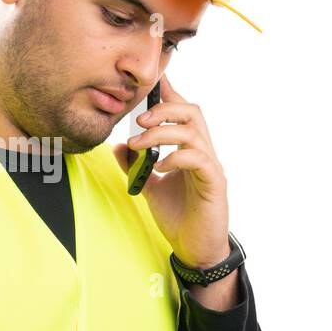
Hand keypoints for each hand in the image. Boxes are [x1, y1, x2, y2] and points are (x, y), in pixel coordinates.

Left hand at [112, 72, 231, 269]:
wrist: (195, 250)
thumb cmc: (179, 216)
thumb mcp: (150, 186)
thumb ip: (135, 165)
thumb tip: (117, 145)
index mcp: (190, 149)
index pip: (182, 111)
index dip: (168, 92)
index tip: (151, 80)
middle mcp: (204, 152)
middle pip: (192, 111)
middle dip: (163, 109)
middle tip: (138, 120)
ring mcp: (212, 167)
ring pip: (193, 132)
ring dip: (161, 133)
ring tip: (138, 144)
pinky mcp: (215, 184)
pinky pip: (198, 160)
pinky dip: (176, 157)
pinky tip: (159, 167)